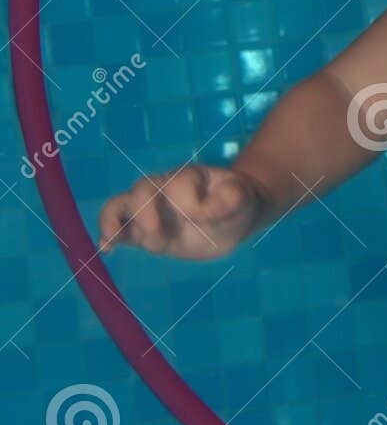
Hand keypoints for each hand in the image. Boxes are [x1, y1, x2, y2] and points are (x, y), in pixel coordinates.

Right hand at [97, 163, 267, 260]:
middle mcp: (163, 188)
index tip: (209, 218)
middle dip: (145, 211)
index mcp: (188, 177)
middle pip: (142, 189)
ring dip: (115, 221)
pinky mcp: (143, 231)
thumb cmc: (235, 201)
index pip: (179, 185)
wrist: (229, 218)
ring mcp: (150, 209)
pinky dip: (109, 235)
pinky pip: (119, 228)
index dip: (191, 204)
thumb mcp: (241, 198)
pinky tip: (106, 248)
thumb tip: (208, 210)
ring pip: (121, 206)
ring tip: (113, 238)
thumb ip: (230, 199)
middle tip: (159, 236)